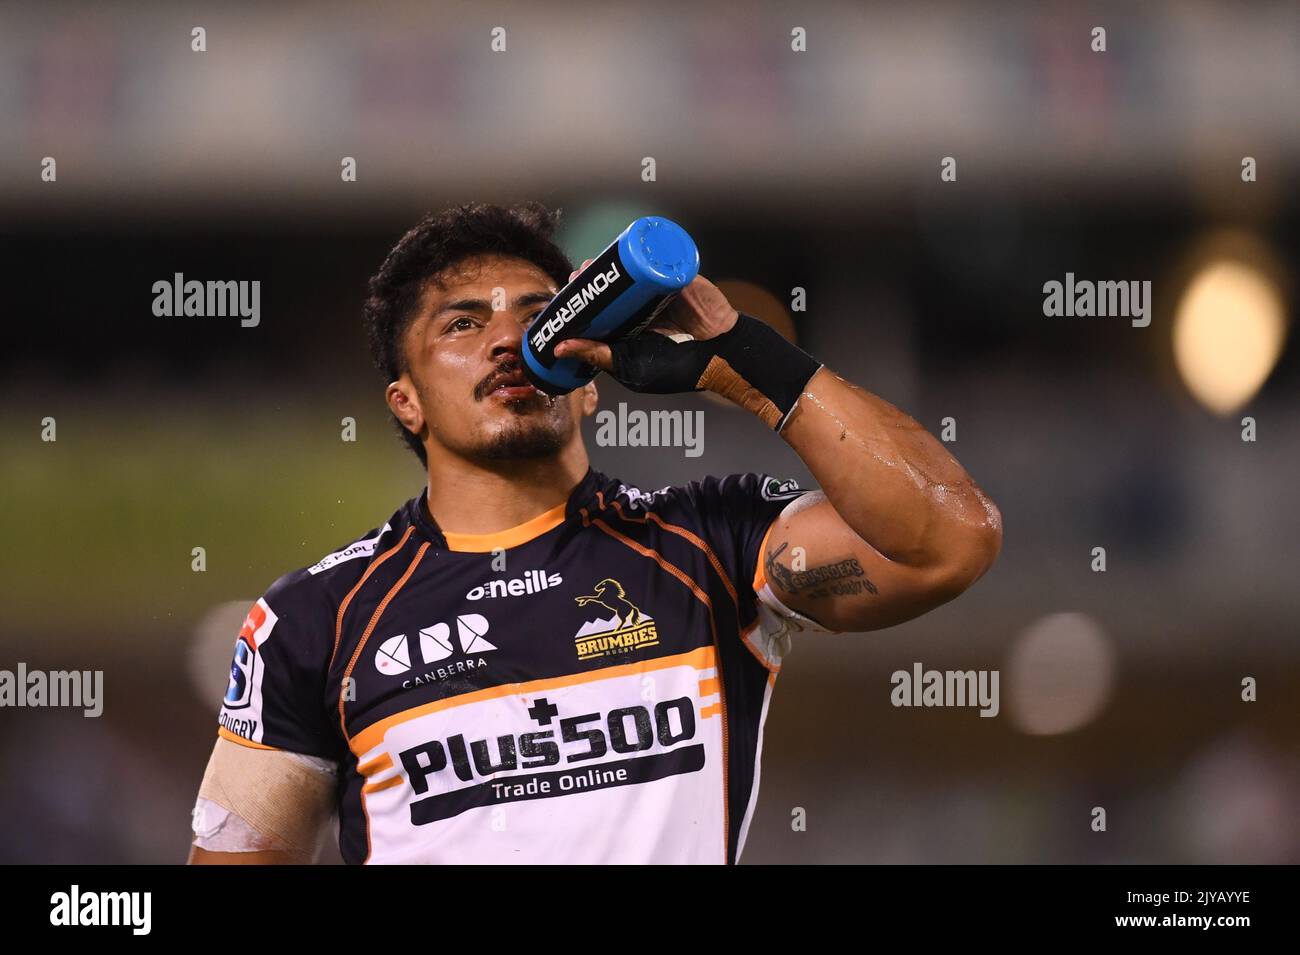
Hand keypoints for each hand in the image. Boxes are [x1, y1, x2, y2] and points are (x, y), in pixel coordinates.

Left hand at [553, 259, 738, 375]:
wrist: (720, 356)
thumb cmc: (678, 369)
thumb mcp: (629, 365)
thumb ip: (597, 356)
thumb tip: (559, 348)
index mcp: (630, 326)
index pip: (601, 307)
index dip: (583, 299)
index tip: (566, 294)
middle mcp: (643, 305)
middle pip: (613, 283)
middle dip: (592, 277)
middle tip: (578, 276)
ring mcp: (661, 288)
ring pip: (631, 268)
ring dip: (609, 262)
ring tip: (592, 265)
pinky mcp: (679, 275)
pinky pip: (661, 257)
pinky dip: (643, 250)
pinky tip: (621, 249)